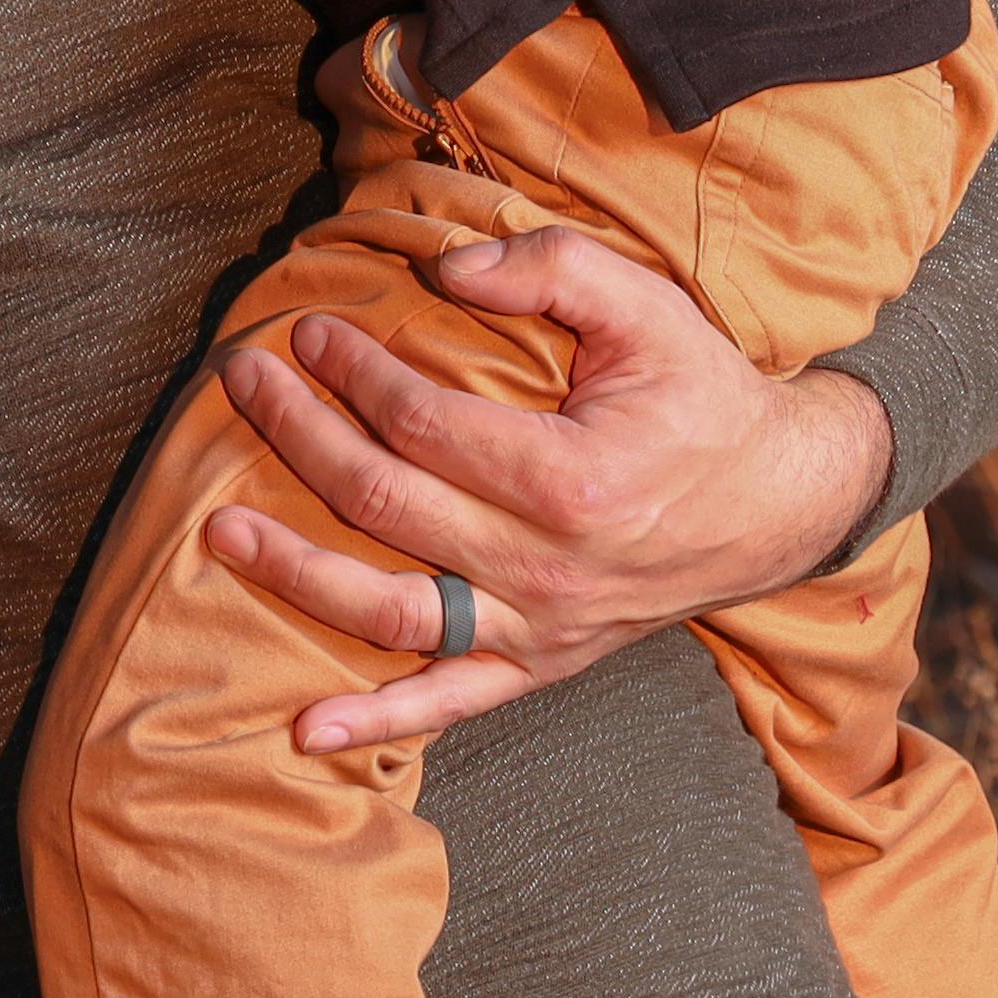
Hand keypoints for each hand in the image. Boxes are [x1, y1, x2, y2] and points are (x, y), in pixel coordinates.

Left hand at [209, 230, 898, 754]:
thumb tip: (445, 269)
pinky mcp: (541, 664)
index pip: (422, 422)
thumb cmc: (702, 397)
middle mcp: (546, 567)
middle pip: (386, 501)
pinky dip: (377, 723)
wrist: (778, 502)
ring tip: (220, 531)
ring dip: (296, 572)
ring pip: (392, 611)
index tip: (308, 331)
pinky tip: (306, 728)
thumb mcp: (648, 307)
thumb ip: (549, 268)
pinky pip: (448, 704)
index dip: (353, 372)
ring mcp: (540, 628)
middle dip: (298, 434)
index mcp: (570, 477)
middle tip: (242, 378)